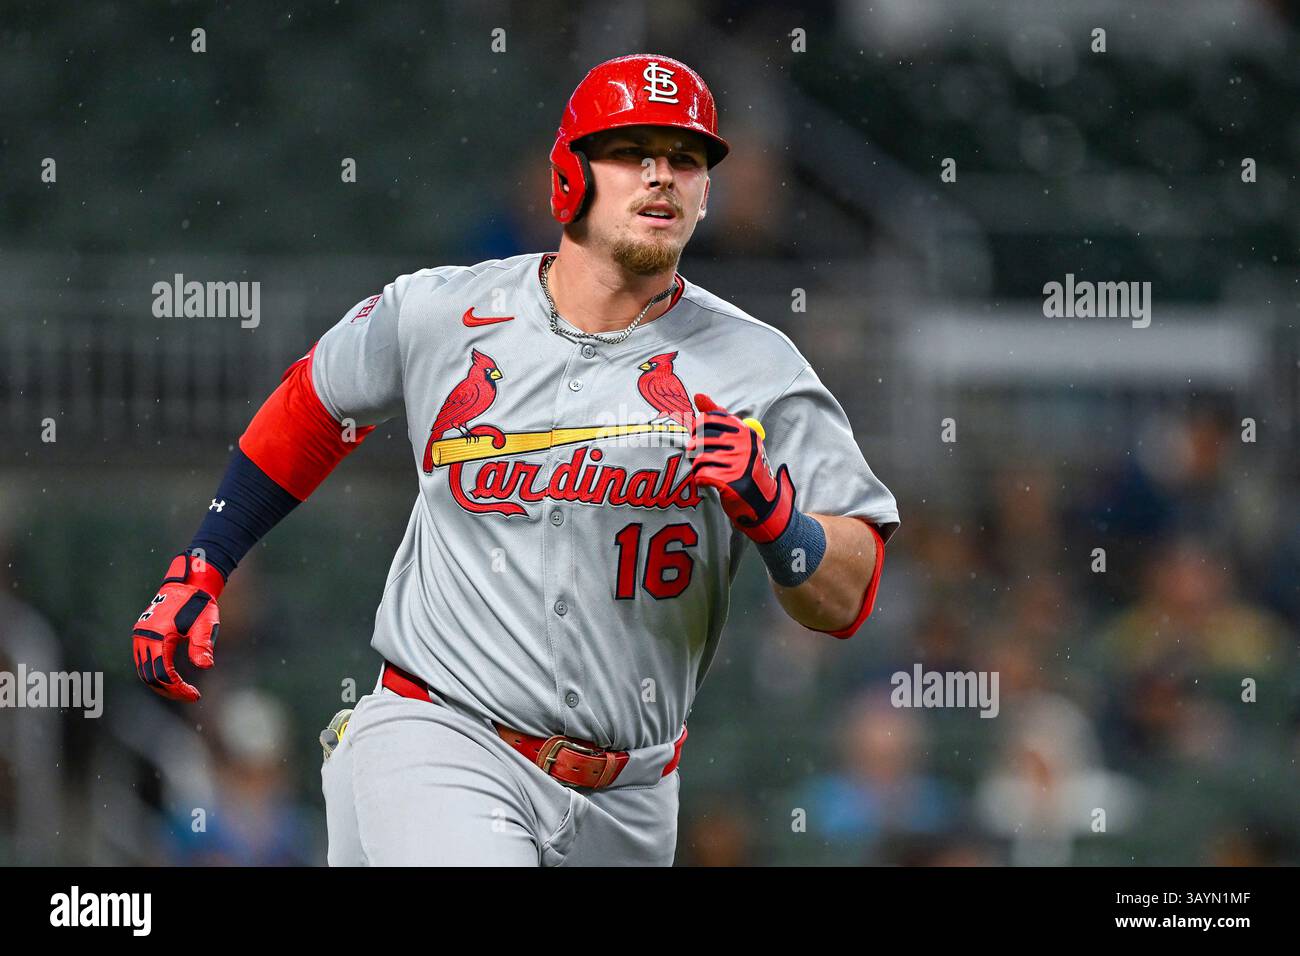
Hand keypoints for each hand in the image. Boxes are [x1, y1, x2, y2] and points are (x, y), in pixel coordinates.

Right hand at [132, 552, 224, 701]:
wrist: (187, 585)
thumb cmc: (199, 604)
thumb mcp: (205, 624)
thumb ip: (203, 644)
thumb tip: (205, 666)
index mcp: (158, 636)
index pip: (163, 673)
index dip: (178, 689)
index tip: (195, 695)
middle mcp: (144, 637)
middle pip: (149, 676)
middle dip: (169, 690)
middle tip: (189, 696)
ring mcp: (140, 635)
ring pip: (143, 670)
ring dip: (160, 684)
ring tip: (181, 690)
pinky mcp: (141, 634)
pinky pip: (143, 661)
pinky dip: (154, 672)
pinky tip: (171, 678)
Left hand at [687, 392, 794, 543]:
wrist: (762, 503)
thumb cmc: (744, 468)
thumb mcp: (737, 440)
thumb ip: (718, 417)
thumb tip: (698, 395)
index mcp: (745, 432)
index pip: (709, 419)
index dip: (698, 431)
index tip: (702, 440)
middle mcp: (745, 445)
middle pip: (701, 439)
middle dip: (695, 451)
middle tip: (702, 460)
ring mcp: (740, 463)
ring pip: (699, 458)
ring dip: (697, 467)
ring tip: (707, 472)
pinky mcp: (733, 482)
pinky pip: (702, 475)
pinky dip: (701, 481)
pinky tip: (709, 483)